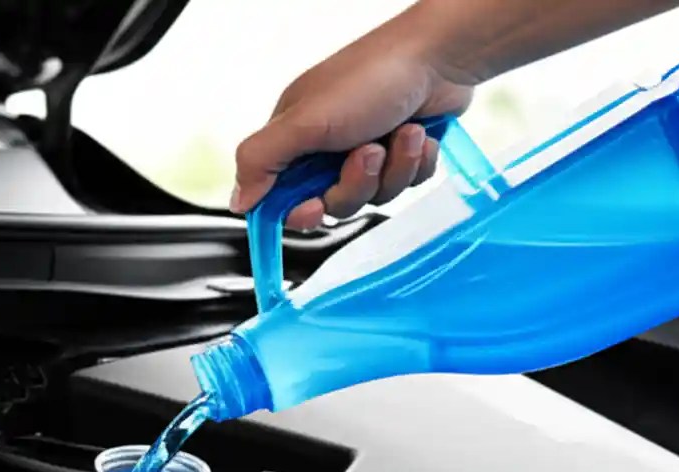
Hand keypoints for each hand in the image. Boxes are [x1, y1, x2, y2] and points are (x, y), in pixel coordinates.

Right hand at [230, 7, 473, 228]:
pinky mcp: (402, 152)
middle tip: (368, 151)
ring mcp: (367, 149)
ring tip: (402, 133)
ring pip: (374, 196)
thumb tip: (237, 201)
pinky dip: (416, 162)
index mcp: (296, 135)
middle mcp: (329, 146)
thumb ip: (261, 160)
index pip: (282, 194)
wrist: (441, 56)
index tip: (313, 208)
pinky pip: (407, 184)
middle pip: (333, 202)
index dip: (298, 209)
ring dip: (393, 168)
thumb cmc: (372, 77)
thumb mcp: (305, 120)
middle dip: (356, 183)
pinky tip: (419, 134)